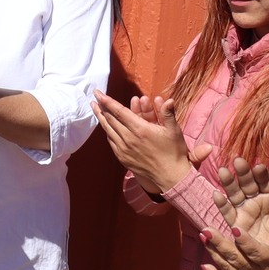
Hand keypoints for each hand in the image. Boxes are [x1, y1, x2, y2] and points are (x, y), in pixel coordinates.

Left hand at [93, 92, 210, 195]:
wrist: (170, 176)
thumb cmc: (174, 152)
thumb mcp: (174, 131)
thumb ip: (168, 114)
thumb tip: (168, 99)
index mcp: (140, 129)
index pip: (119, 112)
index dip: (107, 101)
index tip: (98, 93)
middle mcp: (128, 138)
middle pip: (110, 120)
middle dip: (101, 107)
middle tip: (94, 98)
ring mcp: (124, 149)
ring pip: (108, 130)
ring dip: (101, 118)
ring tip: (95, 109)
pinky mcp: (122, 157)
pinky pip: (111, 141)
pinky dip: (107, 131)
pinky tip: (105, 127)